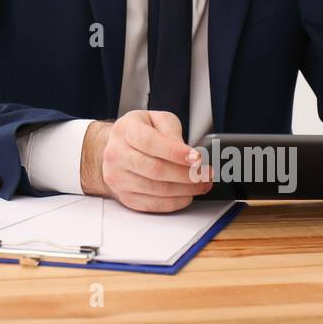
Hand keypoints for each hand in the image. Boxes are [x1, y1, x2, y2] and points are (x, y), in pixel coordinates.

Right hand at [79, 110, 212, 212]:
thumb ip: (171, 131)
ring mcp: (118, 178)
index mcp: (125, 130)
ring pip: (156, 189)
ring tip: (202, 184)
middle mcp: (117, 154)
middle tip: (207, 173)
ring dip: (185, 189)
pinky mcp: (124, 196)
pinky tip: (187, 195)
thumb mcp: (156, 119)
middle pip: (155, 169)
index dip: (176, 152)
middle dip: (187, 174)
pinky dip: (175, 202)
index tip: (198, 157)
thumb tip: (186, 152)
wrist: (116, 148)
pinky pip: (153, 204)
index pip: (150, 142)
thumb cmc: (139, 132)